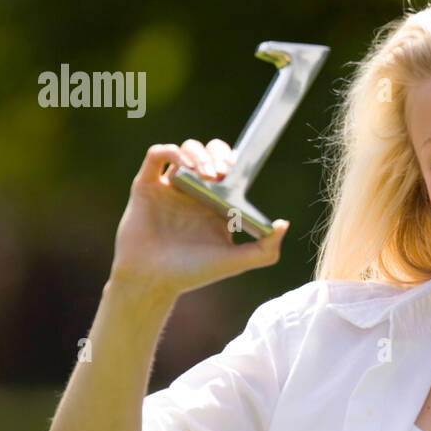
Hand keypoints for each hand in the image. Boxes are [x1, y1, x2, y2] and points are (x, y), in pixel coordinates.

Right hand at [110, 139, 288, 299]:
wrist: (152, 281)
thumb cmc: (192, 273)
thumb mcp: (236, 261)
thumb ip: (265, 248)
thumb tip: (284, 224)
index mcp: (216, 202)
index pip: (229, 167)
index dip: (234, 161)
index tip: (236, 170)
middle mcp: (194, 190)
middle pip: (209, 152)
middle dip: (218, 153)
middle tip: (221, 172)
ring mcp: (170, 186)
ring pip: (186, 149)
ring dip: (198, 154)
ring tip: (205, 176)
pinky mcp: (146, 185)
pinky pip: (157, 155)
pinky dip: (171, 151)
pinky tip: (185, 167)